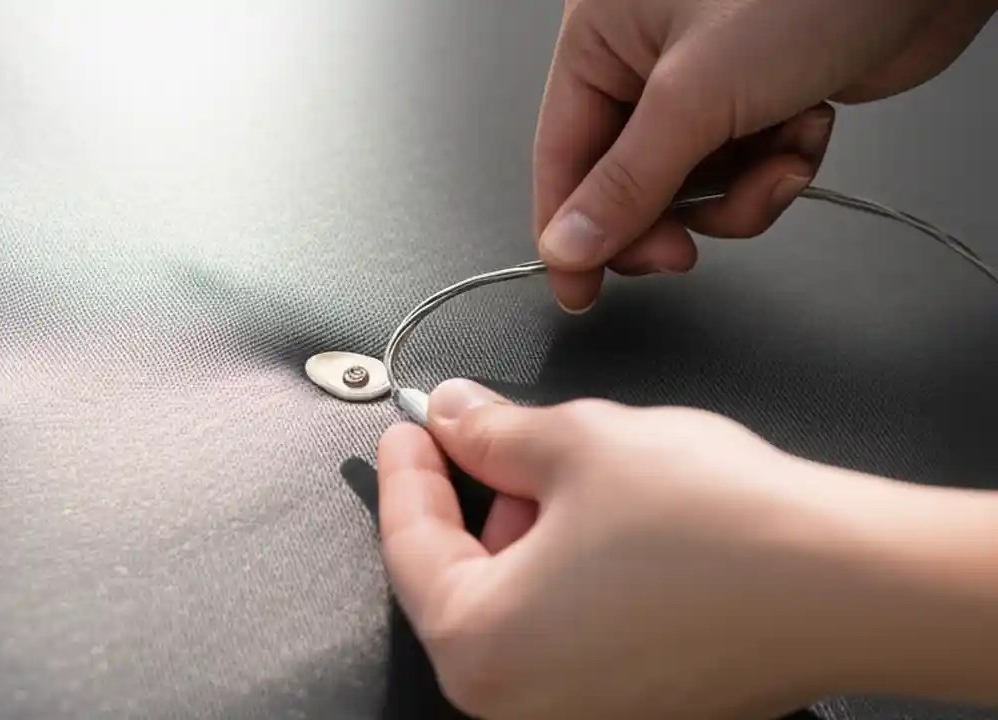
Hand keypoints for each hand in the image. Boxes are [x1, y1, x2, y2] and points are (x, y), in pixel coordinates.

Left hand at [377, 379, 997, 718]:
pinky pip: (571, 627)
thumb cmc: (719, 532)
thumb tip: (456, 417)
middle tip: (499, 440)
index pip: (409, 545)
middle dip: (477, 500)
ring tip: (580, 478)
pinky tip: (614, 525)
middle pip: (462, 578)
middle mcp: (522, 704)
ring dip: (529, 532)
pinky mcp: (635, 704)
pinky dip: (572, 571)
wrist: (847, 583)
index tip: (409, 430)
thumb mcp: (577, 446)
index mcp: (483, 648)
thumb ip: (494, 432)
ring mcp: (581, 712)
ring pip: (519, 600)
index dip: (407, 471)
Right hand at [534, 0, 994, 310]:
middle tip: (683, 252)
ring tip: (778, 159)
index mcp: (603, 35)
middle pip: (625, 180)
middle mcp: (647, 58)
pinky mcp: (759, 101)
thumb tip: (569, 244)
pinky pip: (742, 174)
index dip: (567, 230)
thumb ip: (626, 181)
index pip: (561, 152)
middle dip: (669, 217)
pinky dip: (777, 169)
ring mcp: (706, 82)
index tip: (578, 291)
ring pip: (691, 188)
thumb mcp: (696, 94)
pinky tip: (806, 129)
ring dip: (739, 195)